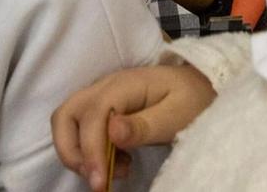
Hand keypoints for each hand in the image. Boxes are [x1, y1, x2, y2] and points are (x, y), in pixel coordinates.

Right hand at [53, 65, 216, 190]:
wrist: (200, 87)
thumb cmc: (190, 100)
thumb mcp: (175, 116)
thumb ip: (144, 125)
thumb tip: (112, 131)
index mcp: (123, 85)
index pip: (93, 115)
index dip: (91, 150)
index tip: (100, 181)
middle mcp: (105, 87)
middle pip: (66, 115)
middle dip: (72, 151)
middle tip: (97, 177)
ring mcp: (102, 97)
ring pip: (69, 122)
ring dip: (80, 153)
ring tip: (112, 171)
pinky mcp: (105, 110)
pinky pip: (83, 130)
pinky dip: (91, 152)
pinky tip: (120, 163)